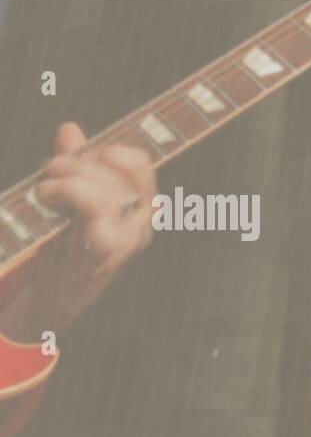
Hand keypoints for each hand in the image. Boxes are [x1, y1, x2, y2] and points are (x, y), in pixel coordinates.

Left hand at [3, 122, 156, 338]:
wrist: (51, 307)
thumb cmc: (61, 255)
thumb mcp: (71, 205)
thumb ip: (75, 167)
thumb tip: (71, 129)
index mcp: (137, 215)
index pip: (140, 166)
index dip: (110, 152)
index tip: (84, 157)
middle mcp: (139, 226)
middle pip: (116, 171)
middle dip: (77, 162)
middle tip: (51, 171)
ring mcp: (125, 237)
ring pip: (103, 183)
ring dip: (65, 177)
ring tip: (46, 189)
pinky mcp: (104, 246)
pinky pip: (92, 202)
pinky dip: (64, 191)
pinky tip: (47, 198)